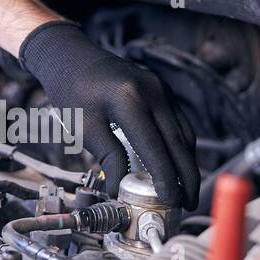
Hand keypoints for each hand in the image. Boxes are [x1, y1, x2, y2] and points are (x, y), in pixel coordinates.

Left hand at [19, 20, 199, 208]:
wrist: (71, 55)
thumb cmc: (71, 91)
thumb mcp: (84, 127)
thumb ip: (108, 157)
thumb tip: (121, 190)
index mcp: (130, 100)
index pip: (156, 147)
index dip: (166, 177)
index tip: (171, 200)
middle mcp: (153, 92)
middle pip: (179, 142)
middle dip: (186, 176)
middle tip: (189, 204)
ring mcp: (161, 89)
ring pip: (183, 133)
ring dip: (187, 163)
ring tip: (185, 190)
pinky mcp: (161, 90)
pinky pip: (178, 123)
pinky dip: (181, 146)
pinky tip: (178, 164)